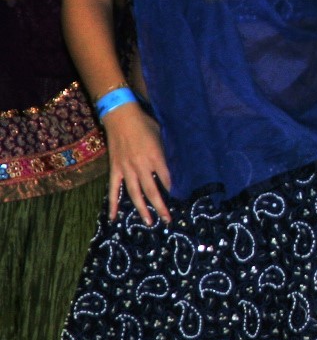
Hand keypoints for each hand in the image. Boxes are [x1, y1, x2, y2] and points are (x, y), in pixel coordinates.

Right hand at [104, 106, 171, 223]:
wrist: (121, 117)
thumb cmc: (145, 124)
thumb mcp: (162, 135)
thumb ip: (167, 152)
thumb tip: (177, 164)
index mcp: (155, 157)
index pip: (167, 179)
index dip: (173, 190)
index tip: (180, 200)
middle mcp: (141, 166)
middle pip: (152, 191)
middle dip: (161, 206)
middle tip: (167, 220)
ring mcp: (126, 169)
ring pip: (134, 193)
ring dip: (142, 209)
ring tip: (149, 222)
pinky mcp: (115, 169)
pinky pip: (113, 189)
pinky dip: (113, 203)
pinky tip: (113, 216)